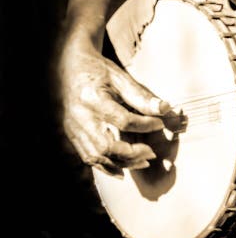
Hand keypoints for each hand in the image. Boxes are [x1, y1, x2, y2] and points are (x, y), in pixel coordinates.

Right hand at [60, 43, 170, 176]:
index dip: (145, 125)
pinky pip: (88, 157)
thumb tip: (165, 109)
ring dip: (122, 163)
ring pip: (97, 156)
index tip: (160, 124)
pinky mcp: (72, 135)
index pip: (123, 120)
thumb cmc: (98, 71)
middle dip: (133, 153)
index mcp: (93, 99)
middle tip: (152, 152)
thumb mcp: (121, 78)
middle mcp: (80, 117)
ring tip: (143, 161)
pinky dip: (107, 167)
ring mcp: (74, 128)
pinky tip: (123, 169)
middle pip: (106, 146)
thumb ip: (141, 96)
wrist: (69, 67)